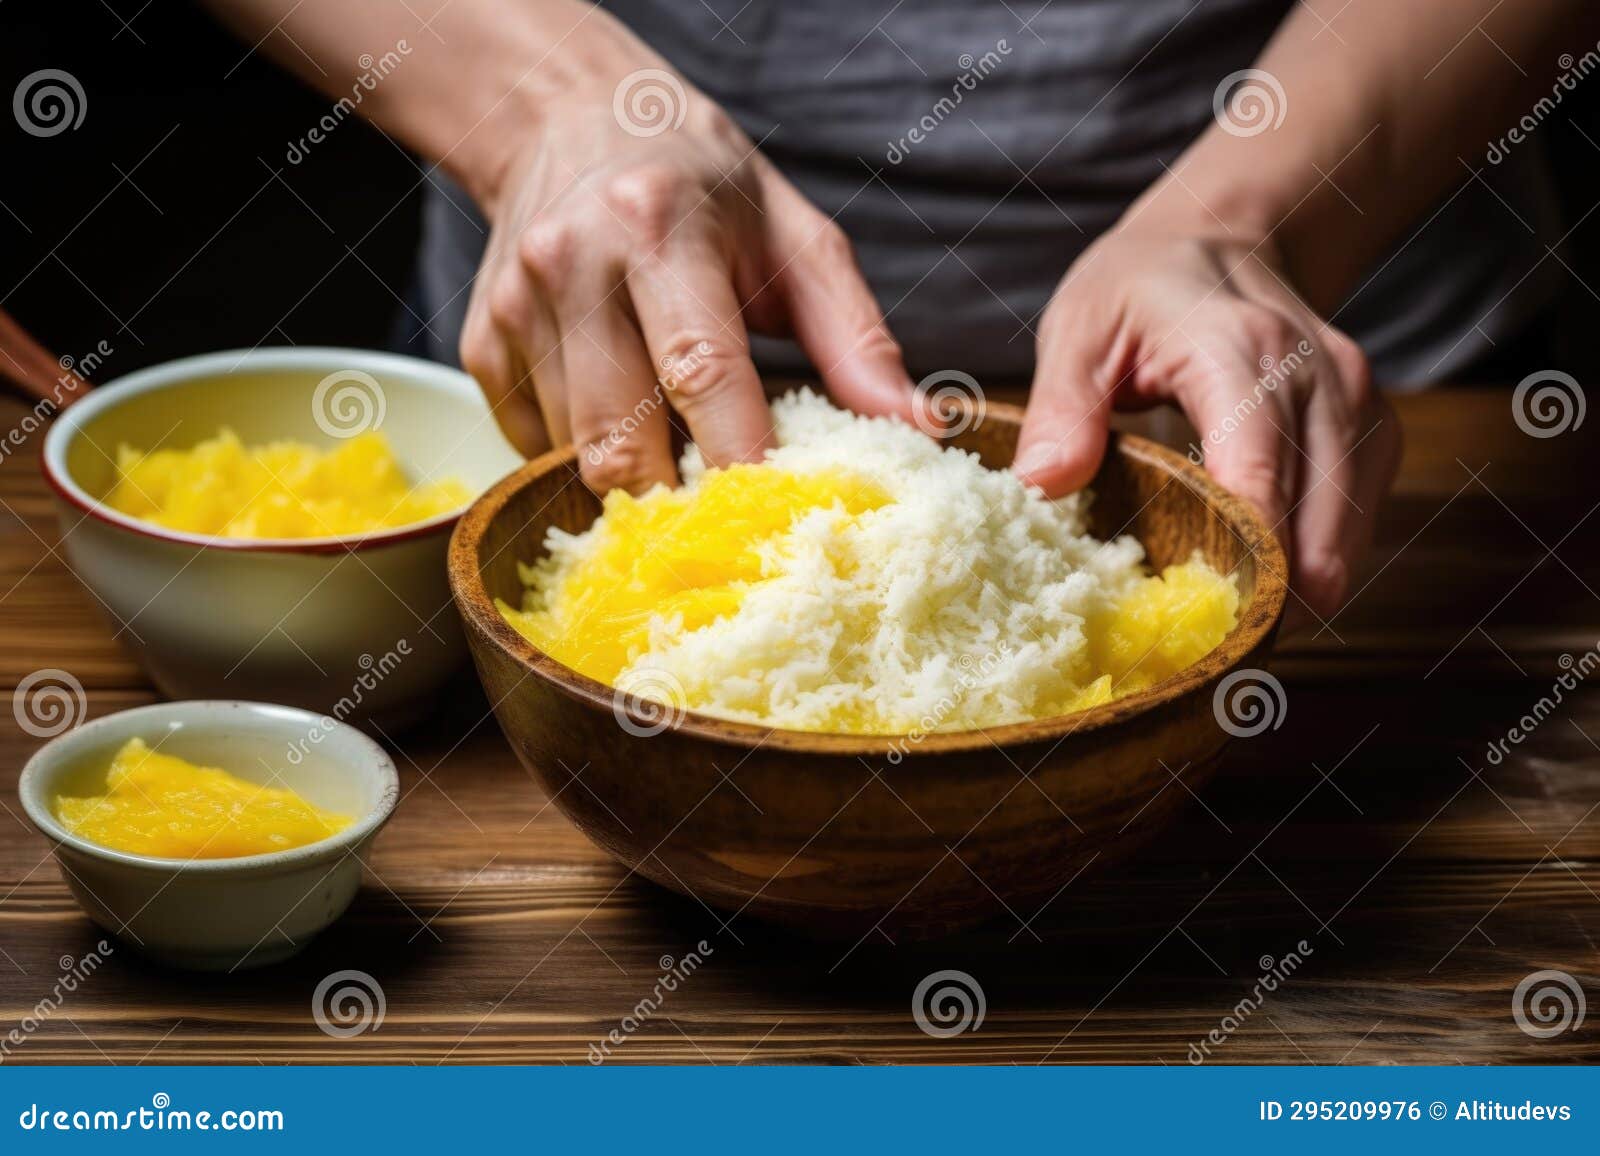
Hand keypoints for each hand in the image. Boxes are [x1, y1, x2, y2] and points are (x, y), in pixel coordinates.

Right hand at [459, 79, 919, 491]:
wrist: (567, 117)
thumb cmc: (698, 183)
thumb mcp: (794, 235)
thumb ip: (856, 337)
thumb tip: (919, 429)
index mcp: (660, 229)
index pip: (702, 373)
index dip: (741, 463)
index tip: (783, 522)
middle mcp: (573, 267)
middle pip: (622, 443)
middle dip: (680, 502)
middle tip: (733, 523)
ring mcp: (516, 311)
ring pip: (578, 458)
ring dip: (637, 480)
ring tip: (681, 454)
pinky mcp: (481, 346)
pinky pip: (538, 446)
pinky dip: (588, 456)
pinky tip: (623, 413)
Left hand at [1015, 227, 1401, 624]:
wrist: (1223, 236)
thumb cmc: (1142, 285)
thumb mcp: (1079, 327)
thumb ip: (1062, 407)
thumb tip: (1040, 489)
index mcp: (1243, 354)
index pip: (1260, 477)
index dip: (1243, 562)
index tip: (1209, 630)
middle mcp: (1319, 378)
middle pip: (1317, 520)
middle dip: (1272, 599)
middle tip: (1215, 663)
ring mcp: (1357, 402)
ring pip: (1349, 527)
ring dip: (1302, 588)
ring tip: (1238, 635)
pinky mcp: (1371, 426)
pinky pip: (1360, 512)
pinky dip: (1321, 557)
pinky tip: (1270, 586)